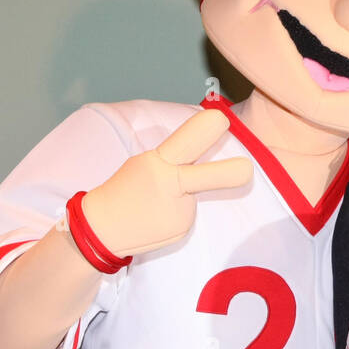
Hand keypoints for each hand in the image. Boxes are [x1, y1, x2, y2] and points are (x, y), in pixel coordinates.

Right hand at [80, 108, 252, 255]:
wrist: (101, 227)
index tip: (221, 120)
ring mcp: (178, 211)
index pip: (184, 142)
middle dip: (231, 173)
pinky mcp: (182, 229)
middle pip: (207, 177)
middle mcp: (171, 186)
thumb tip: (211, 152)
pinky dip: (177, 214)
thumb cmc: (128, 187)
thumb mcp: (148, 163)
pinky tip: (157, 218)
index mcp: (159, 162)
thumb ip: (178, 159)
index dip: (204, 131)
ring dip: (182, 198)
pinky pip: (189, 214)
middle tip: (247, 169)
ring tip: (155, 205)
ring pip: (195, 197)